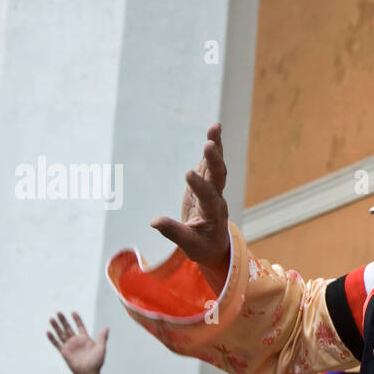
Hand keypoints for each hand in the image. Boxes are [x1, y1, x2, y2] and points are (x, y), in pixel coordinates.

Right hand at [47, 311, 108, 373]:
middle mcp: (76, 341)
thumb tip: (106, 328)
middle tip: (58, 312)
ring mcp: (69, 346)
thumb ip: (102, 338)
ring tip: (51, 318)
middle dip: (63, 320)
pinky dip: (52, 338)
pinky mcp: (64, 352)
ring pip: (61, 334)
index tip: (73, 312)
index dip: (77, 319)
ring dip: (56, 327)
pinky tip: (48, 332)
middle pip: (68, 328)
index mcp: (85, 339)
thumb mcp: (101, 348)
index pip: (80, 326)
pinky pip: (57, 344)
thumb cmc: (96, 362)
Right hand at [149, 123, 229, 290]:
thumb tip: (154, 221)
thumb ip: (174, 232)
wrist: (215, 244)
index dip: (199, 186)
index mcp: (214, 214)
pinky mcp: (205, 183)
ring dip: (216, 146)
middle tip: (210, 144)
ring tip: (215, 127)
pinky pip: (209, 164)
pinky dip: (212, 148)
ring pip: (215, 166)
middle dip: (214, 161)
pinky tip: (213, 131)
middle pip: (218, 177)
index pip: (208, 197)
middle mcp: (217, 198)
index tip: (188, 174)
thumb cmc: (203, 246)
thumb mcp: (189, 245)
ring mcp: (213, 189)